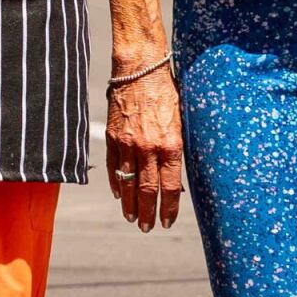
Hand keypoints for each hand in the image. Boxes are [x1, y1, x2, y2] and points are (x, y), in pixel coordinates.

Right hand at [106, 62, 184, 230]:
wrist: (140, 68)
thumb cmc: (168, 91)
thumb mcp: (183, 119)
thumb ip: (179, 147)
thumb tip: (177, 174)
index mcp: (170, 145)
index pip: (169, 186)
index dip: (168, 208)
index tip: (166, 222)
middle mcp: (148, 148)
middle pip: (146, 190)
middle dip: (147, 212)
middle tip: (147, 228)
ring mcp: (127, 144)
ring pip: (127, 182)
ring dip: (129, 204)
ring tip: (131, 218)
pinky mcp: (113, 137)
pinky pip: (113, 167)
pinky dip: (115, 183)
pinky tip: (118, 194)